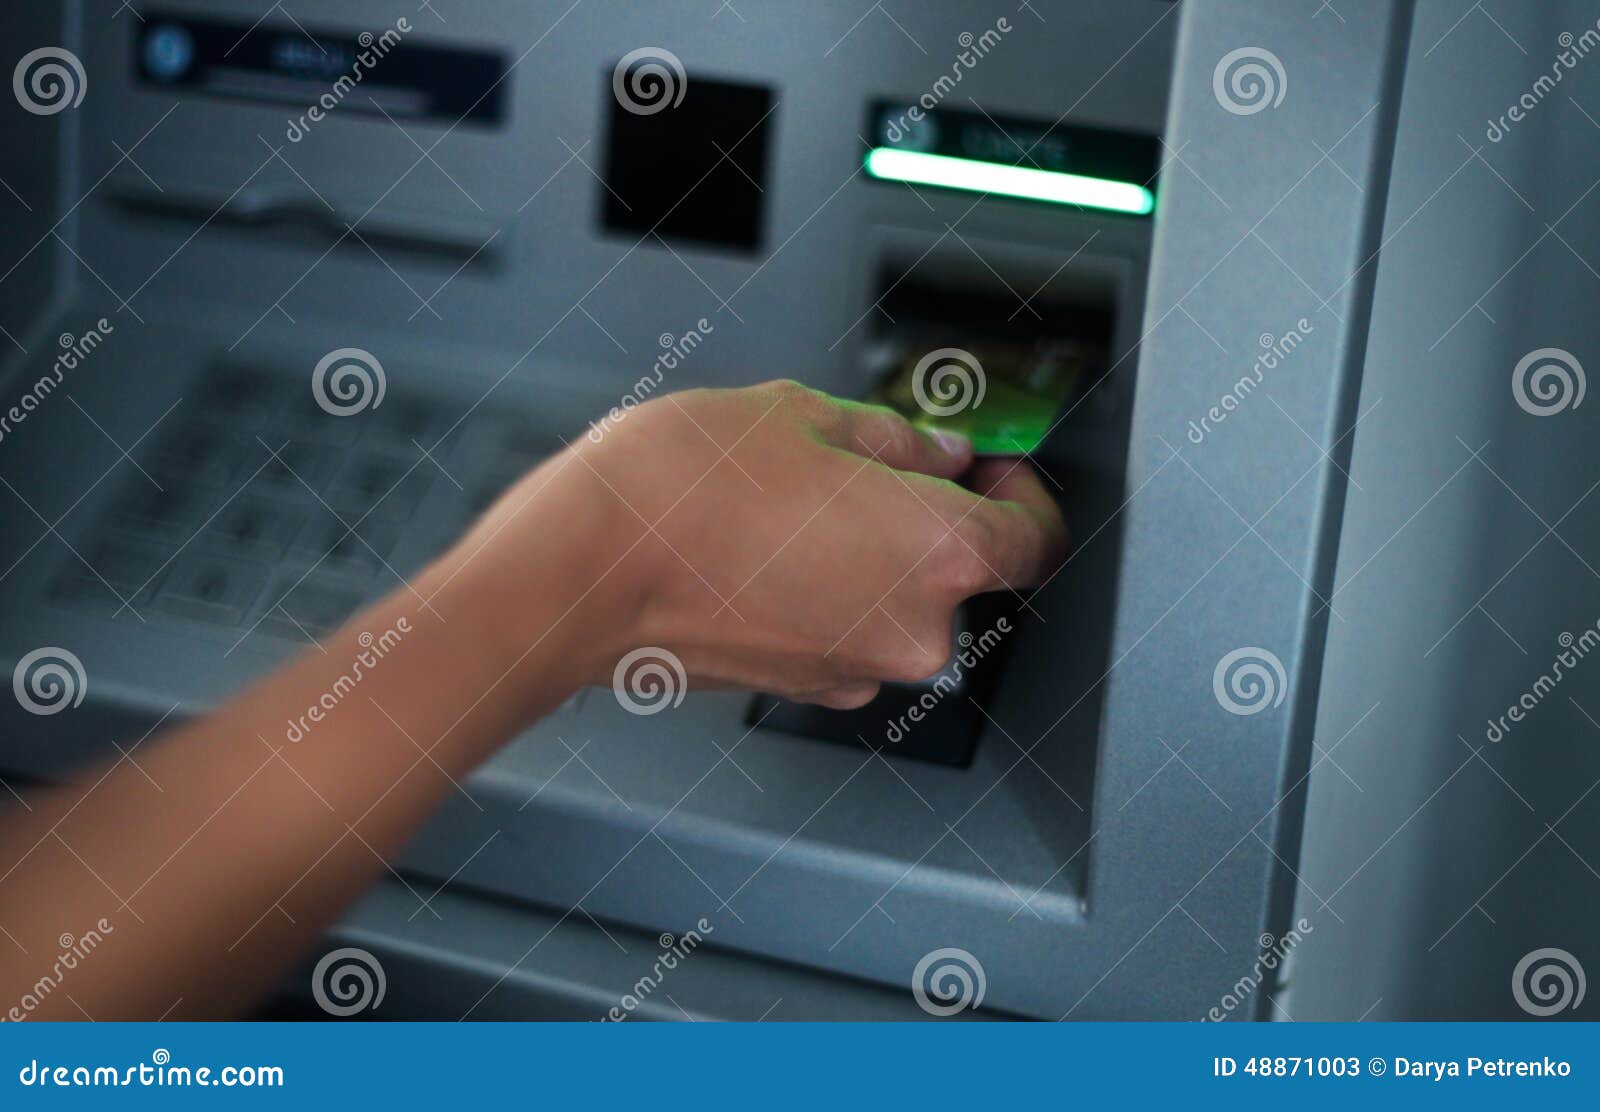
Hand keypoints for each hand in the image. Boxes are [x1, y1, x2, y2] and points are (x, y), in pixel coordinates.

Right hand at [439, 380, 1068, 711]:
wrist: (580, 573)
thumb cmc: (680, 491)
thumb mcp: (801, 417)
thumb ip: (893, 437)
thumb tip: (935, 450)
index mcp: (938, 553)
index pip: (1035, 538)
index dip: (1021, 495)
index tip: (990, 468)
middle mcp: (912, 629)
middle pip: (962, 571)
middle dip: (928, 514)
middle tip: (872, 463)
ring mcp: (856, 669)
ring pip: (898, 600)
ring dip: (874, 553)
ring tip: (799, 497)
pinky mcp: (803, 686)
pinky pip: (847, 630)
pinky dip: (831, 591)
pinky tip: (771, 543)